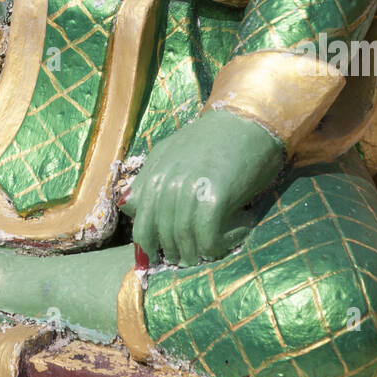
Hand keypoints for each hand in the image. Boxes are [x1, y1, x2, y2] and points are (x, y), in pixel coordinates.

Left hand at [122, 108, 284, 265]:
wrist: (248, 120)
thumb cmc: (214, 139)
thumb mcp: (173, 153)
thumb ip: (150, 178)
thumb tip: (128, 206)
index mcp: (156, 173)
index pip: (141, 224)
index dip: (150, 246)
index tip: (163, 256)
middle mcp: (168, 181)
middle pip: (163, 236)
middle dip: (177, 253)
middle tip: (194, 256)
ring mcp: (190, 189)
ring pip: (185, 241)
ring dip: (200, 253)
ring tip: (214, 248)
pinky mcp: (214, 197)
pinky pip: (208, 239)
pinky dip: (219, 246)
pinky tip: (236, 233)